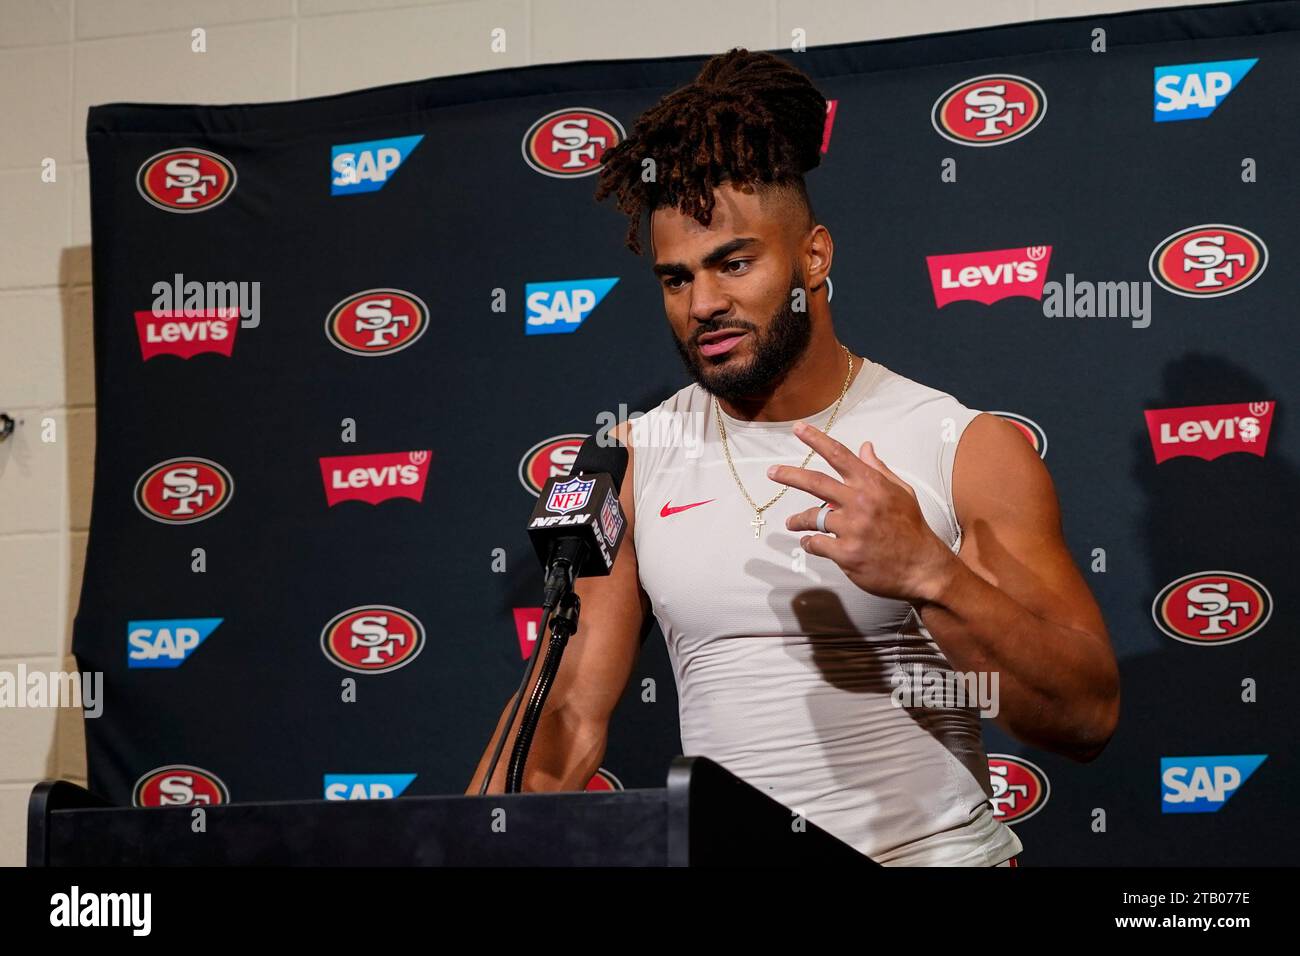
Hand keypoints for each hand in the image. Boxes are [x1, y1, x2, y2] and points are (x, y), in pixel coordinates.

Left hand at [768, 420, 958, 604]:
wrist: (923, 567)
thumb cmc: (912, 528)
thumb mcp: (902, 492)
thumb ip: (879, 470)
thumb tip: (865, 447)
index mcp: (872, 485)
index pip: (839, 455)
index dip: (816, 440)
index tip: (798, 429)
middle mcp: (860, 503)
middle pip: (816, 482)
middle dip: (790, 475)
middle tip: (773, 472)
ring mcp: (852, 529)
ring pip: (812, 517)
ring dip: (798, 520)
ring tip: (791, 523)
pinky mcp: (846, 553)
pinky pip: (817, 544)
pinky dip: (810, 543)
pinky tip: (810, 543)